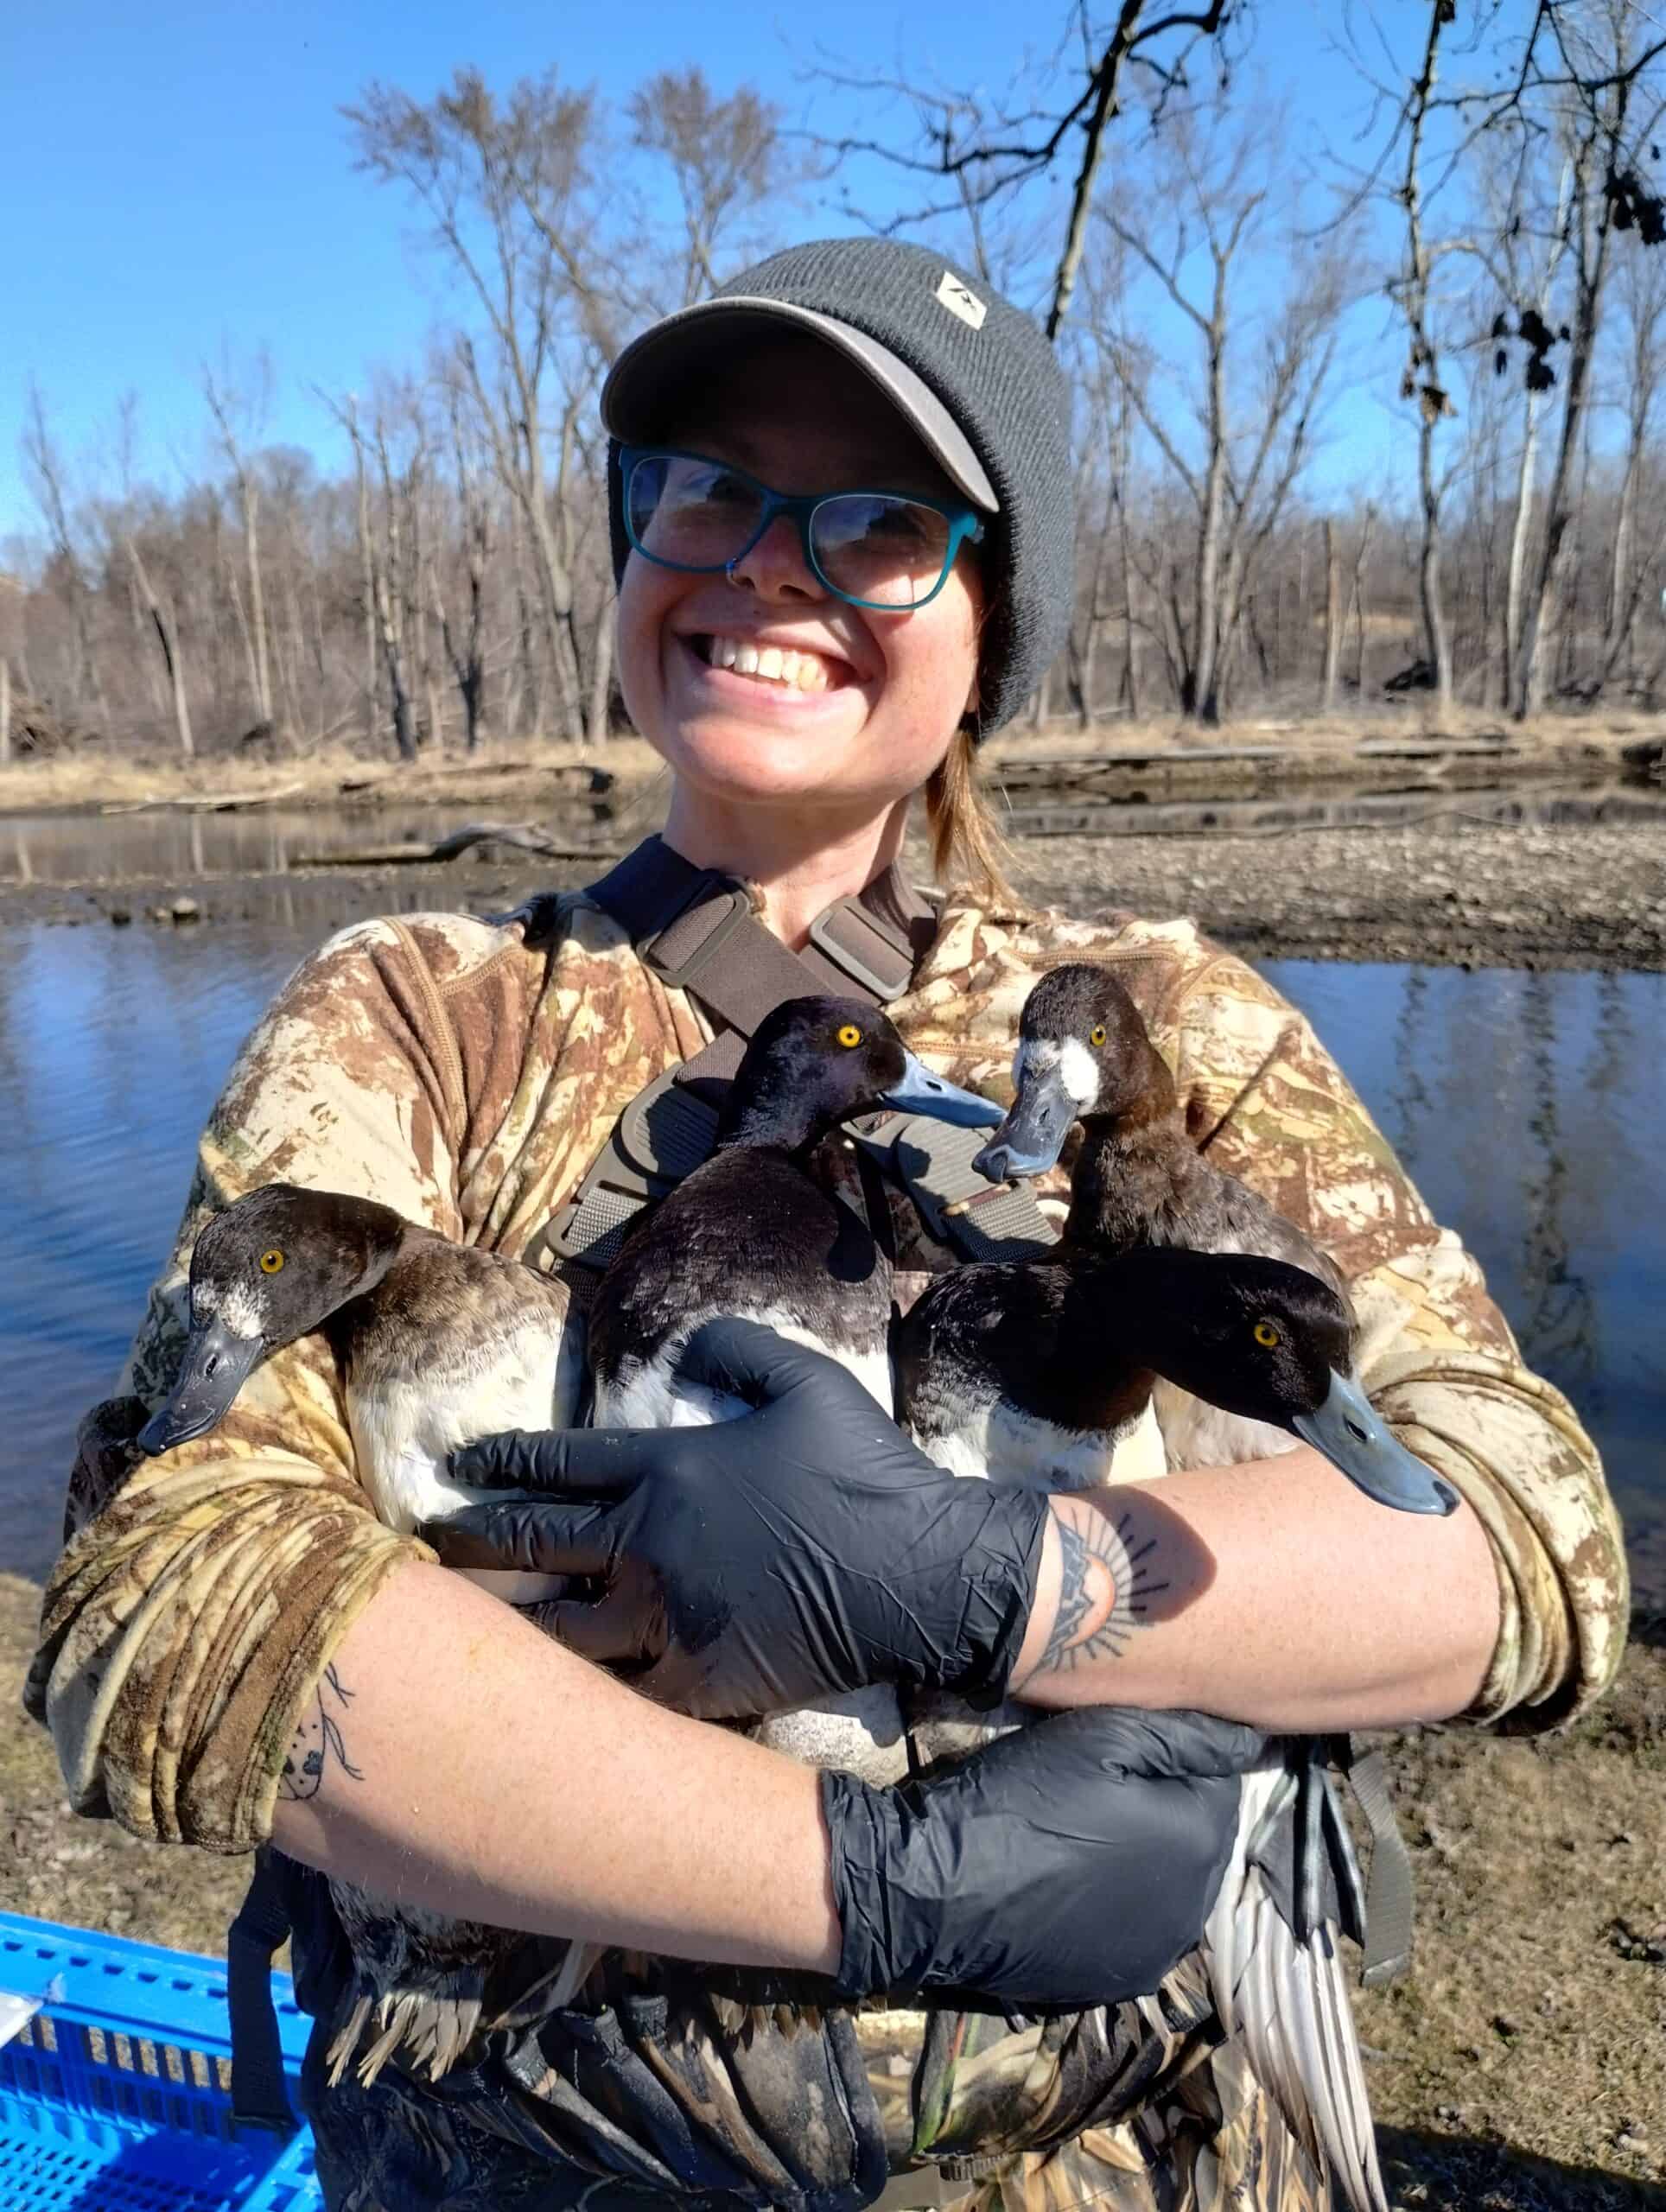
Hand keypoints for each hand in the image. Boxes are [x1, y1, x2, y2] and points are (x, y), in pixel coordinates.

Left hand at [423, 1317, 1047, 1719]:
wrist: (920, 1574)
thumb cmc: (862, 1473)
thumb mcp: (807, 1382)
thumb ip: (739, 1349)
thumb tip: (687, 1342)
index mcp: (668, 1470)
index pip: (559, 1463)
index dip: (502, 1461)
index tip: (460, 1465)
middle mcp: (649, 1545)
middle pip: (531, 1545)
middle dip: (470, 1542)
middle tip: (426, 1547)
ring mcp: (666, 1620)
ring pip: (557, 1631)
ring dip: (509, 1626)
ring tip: (466, 1631)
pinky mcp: (694, 1685)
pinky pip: (616, 1693)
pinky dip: (581, 1692)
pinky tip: (551, 1698)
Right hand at [824, 1705, 1265, 2008]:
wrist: (942, 1889)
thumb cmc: (1024, 1799)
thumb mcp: (1103, 1738)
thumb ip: (1187, 1736)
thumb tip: (1252, 1740)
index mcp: (1201, 1841)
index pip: (1216, 1781)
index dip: (1171, 1757)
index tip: (1122, 1748)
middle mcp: (1196, 1907)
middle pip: (1199, 1835)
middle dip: (1165, 1809)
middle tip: (1101, 1786)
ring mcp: (1157, 1951)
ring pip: (1172, 1883)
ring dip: (1146, 1857)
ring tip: (1085, 1833)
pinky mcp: (1117, 1979)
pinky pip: (1140, 1925)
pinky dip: (1121, 1901)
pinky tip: (1075, 1881)